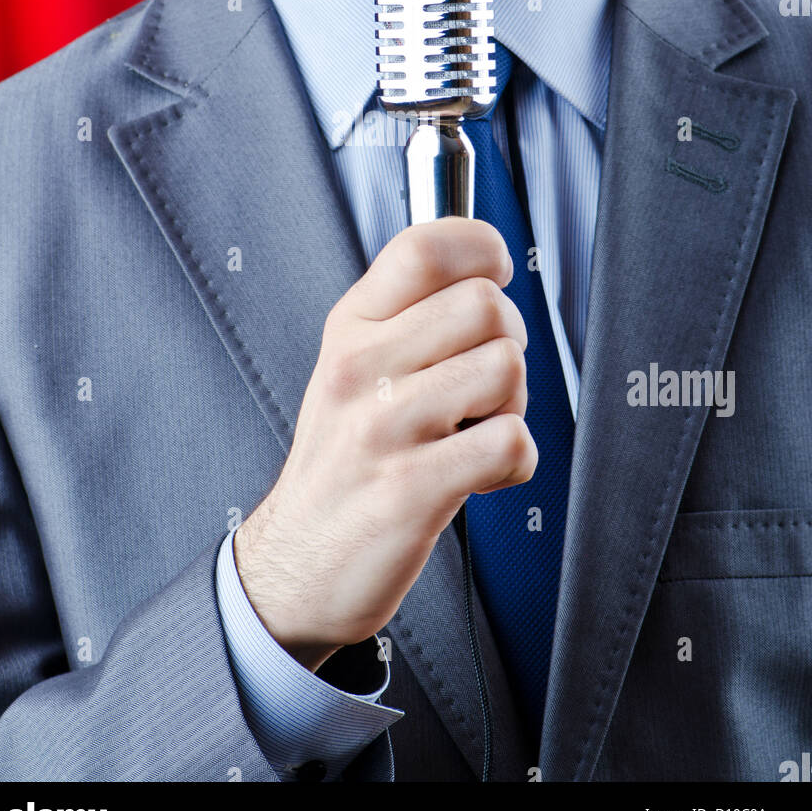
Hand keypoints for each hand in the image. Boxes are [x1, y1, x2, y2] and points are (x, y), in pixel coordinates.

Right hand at [233, 217, 536, 670]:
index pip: (424, 246)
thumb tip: (483, 263)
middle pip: (485, 305)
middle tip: (479, 383)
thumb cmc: (344, 459)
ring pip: (505, 368)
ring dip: (511, 405)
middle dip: (507, 342)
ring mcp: (383, 427)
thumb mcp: (350, 365)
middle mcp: (360, 367)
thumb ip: (406, 312)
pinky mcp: (411, 488)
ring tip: (472, 430)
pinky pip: (509, 443)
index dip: (481, 248)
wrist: (297, 564)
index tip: (494, 275)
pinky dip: (514, 463)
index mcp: (350, 327)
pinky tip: (479, 473)